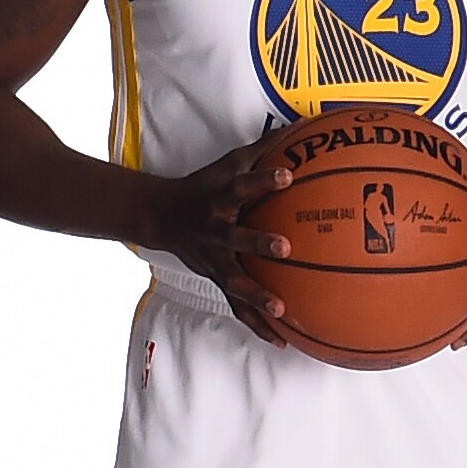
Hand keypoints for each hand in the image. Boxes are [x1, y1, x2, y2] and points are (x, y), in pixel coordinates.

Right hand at [176, 132, 305, 344]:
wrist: (161, 216)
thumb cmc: (205, 185)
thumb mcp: (228, 163)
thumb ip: (264, 148)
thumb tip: (305, 127)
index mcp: (219, 198)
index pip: (242, 184)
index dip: (263, 179)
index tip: (288, 174)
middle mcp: (215, 229)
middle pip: (236, 237)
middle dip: (259, 242)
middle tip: (287, 248)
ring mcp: (213, 258)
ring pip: (235, 280)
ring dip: (257, 297)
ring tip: (282, 310)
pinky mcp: (216, 279)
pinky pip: (238, 306)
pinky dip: (258, 325)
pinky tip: (284, 340)